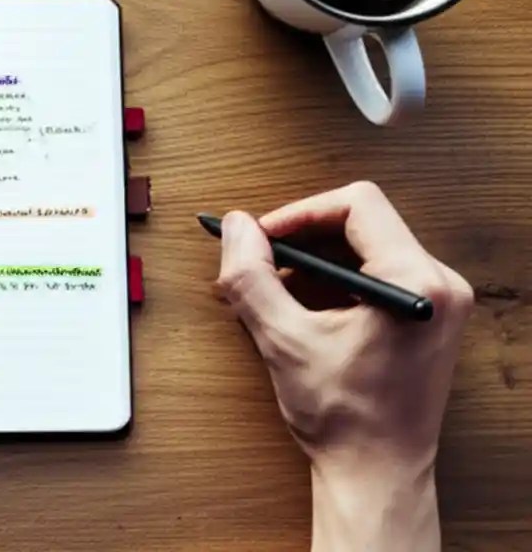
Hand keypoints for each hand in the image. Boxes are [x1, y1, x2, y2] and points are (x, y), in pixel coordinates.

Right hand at [216, 181, 473, 550]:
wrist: (377, 474)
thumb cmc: (345, 420)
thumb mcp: (284, 341)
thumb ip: (252, 277)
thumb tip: (237, 228)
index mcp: (416, 282)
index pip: (358, 204)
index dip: (300, 212)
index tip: (263, 236)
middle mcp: (440, 284)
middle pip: (363, 223)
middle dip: (303, 238)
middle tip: (261, 261)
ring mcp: (440, 301)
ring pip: (367, 248)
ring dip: (315, 261)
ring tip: (275, 290)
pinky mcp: (430, 317)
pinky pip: (377, 274)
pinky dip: (334, 281)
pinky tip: (302, 308)